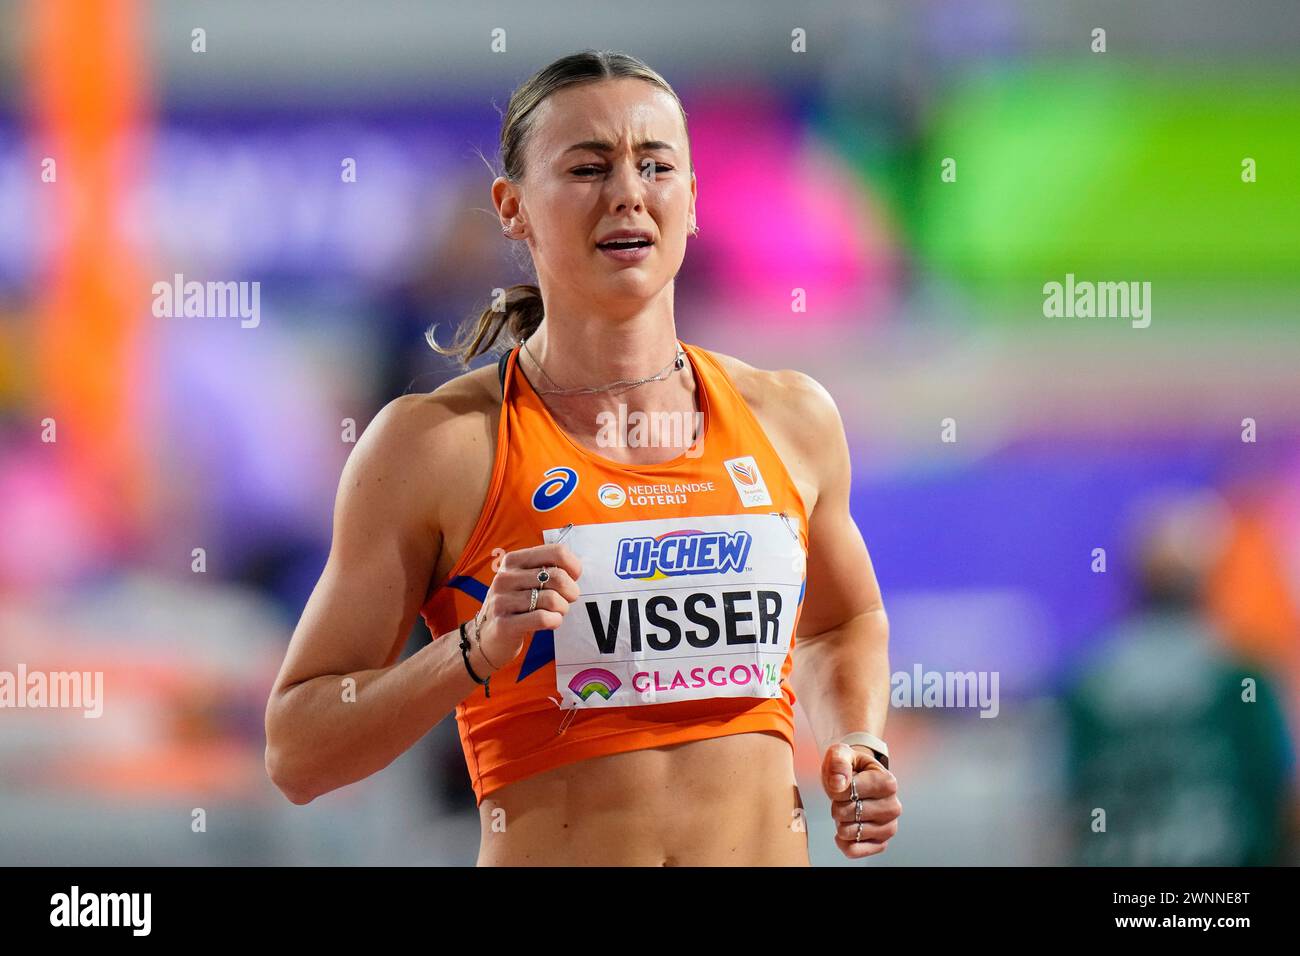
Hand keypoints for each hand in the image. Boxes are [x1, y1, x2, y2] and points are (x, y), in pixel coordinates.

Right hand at [474, 542, 581, 671]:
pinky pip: (543, 618)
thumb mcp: (528, 581)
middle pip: (558, 576)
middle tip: (566, 600)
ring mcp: (502, 600)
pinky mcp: (504, 624)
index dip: (573, 567)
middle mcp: (505, 577)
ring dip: (562, 609)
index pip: (557, 552)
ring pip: (552, 599)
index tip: (573, 579)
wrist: (488, 637)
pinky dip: (555, 621)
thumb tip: (574, 570)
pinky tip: (551, 622)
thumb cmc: (517, 606)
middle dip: (571, 591)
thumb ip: (549, 569)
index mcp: (514, 560)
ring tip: (555, 612)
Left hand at [821, 742, 900, 858]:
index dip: (837, 788)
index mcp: (888, 782)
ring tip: (848, 810)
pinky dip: (842, 841)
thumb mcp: (841, 754)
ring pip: (849, 832)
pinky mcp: (881, 843)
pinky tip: (846, 828)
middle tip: (844, 798)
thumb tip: (839, 784)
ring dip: (839, 822)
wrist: (855, 781)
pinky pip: (853, 850)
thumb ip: (838, 762)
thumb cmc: (849, 767)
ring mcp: (889, 827)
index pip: (850, 791)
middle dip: (837, 805)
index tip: (843, 782)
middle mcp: (893, 807)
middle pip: (847, 813)